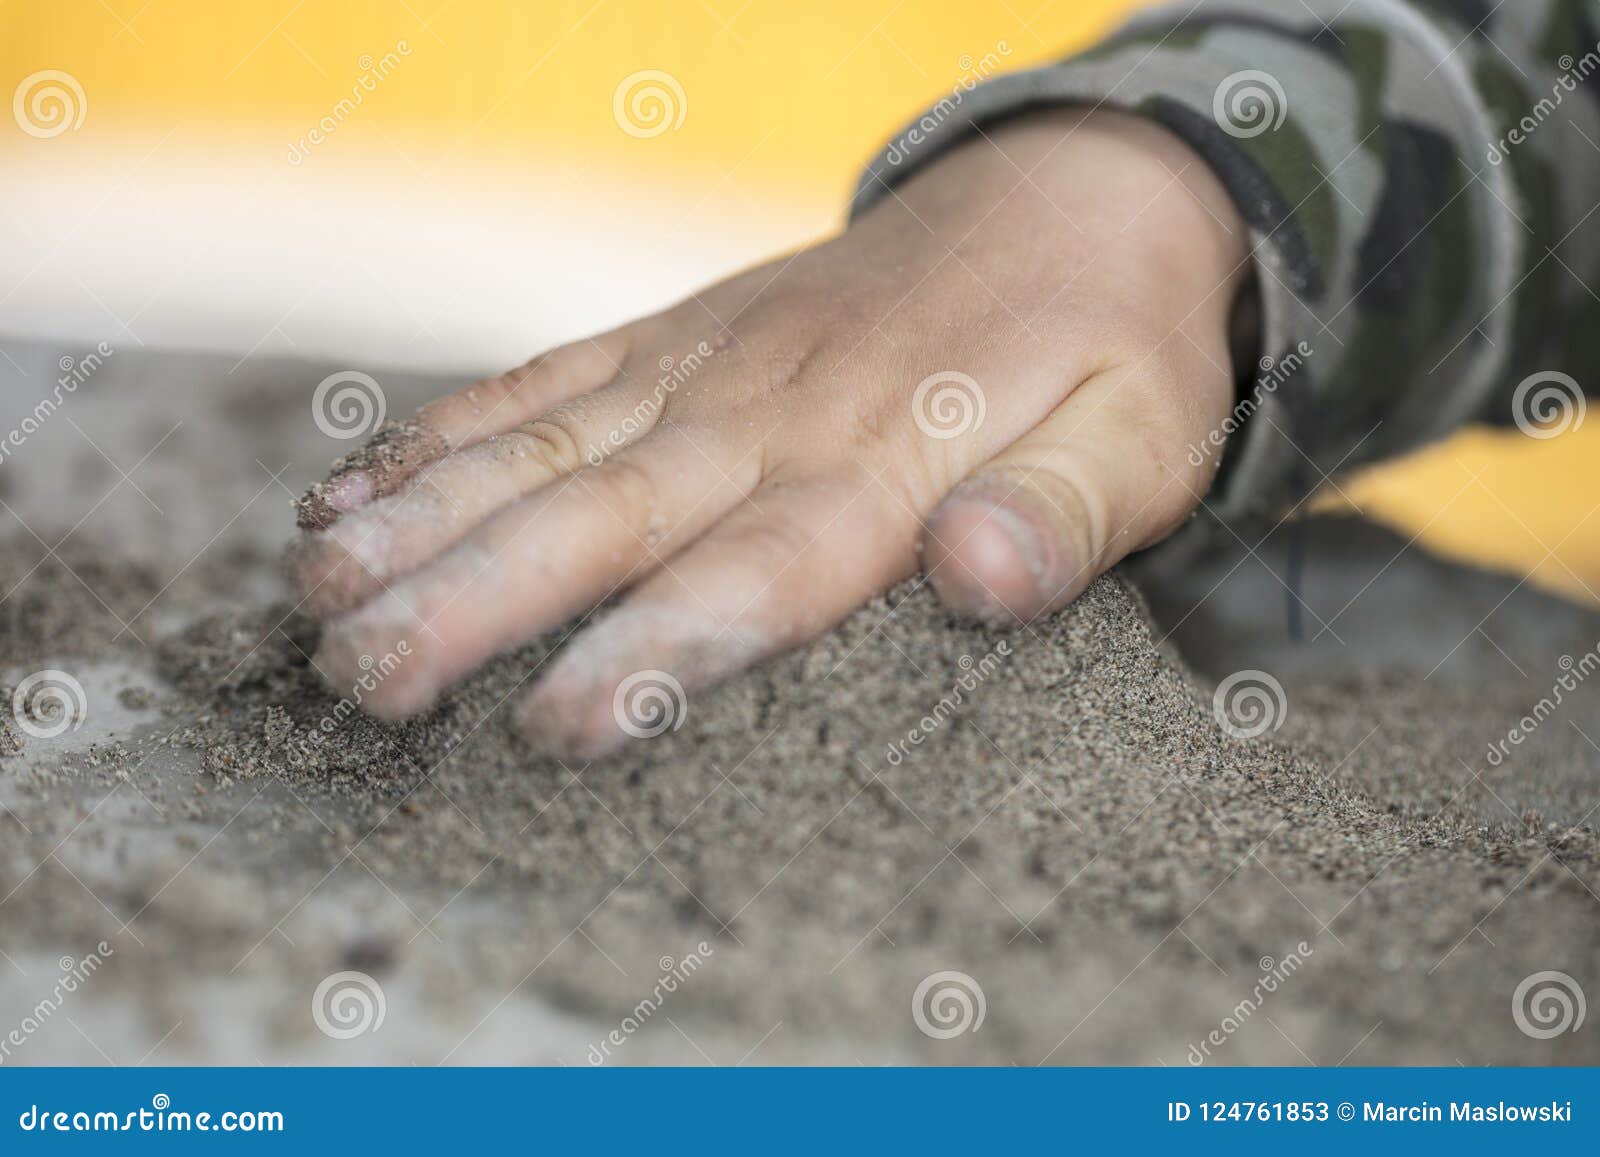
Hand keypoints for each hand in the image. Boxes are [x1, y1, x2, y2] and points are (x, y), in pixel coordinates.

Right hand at [287, 107, 1248, 758]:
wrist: (1064, 195)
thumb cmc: (1110, 349)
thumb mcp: (1140, 441)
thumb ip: (1062, 515)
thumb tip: (979, 576)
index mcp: (886, 459)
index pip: (758, 574)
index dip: (660, 651)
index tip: (562, 727)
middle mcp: (774, 410)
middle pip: (608, 515)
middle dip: (480, 598)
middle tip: (362, 673)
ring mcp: (710, 363)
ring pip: (546, 445)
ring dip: (425, 517)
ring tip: (315, 589)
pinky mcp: (677, 335)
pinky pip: (544, 381)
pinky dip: (445, 434)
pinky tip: (352, 487)